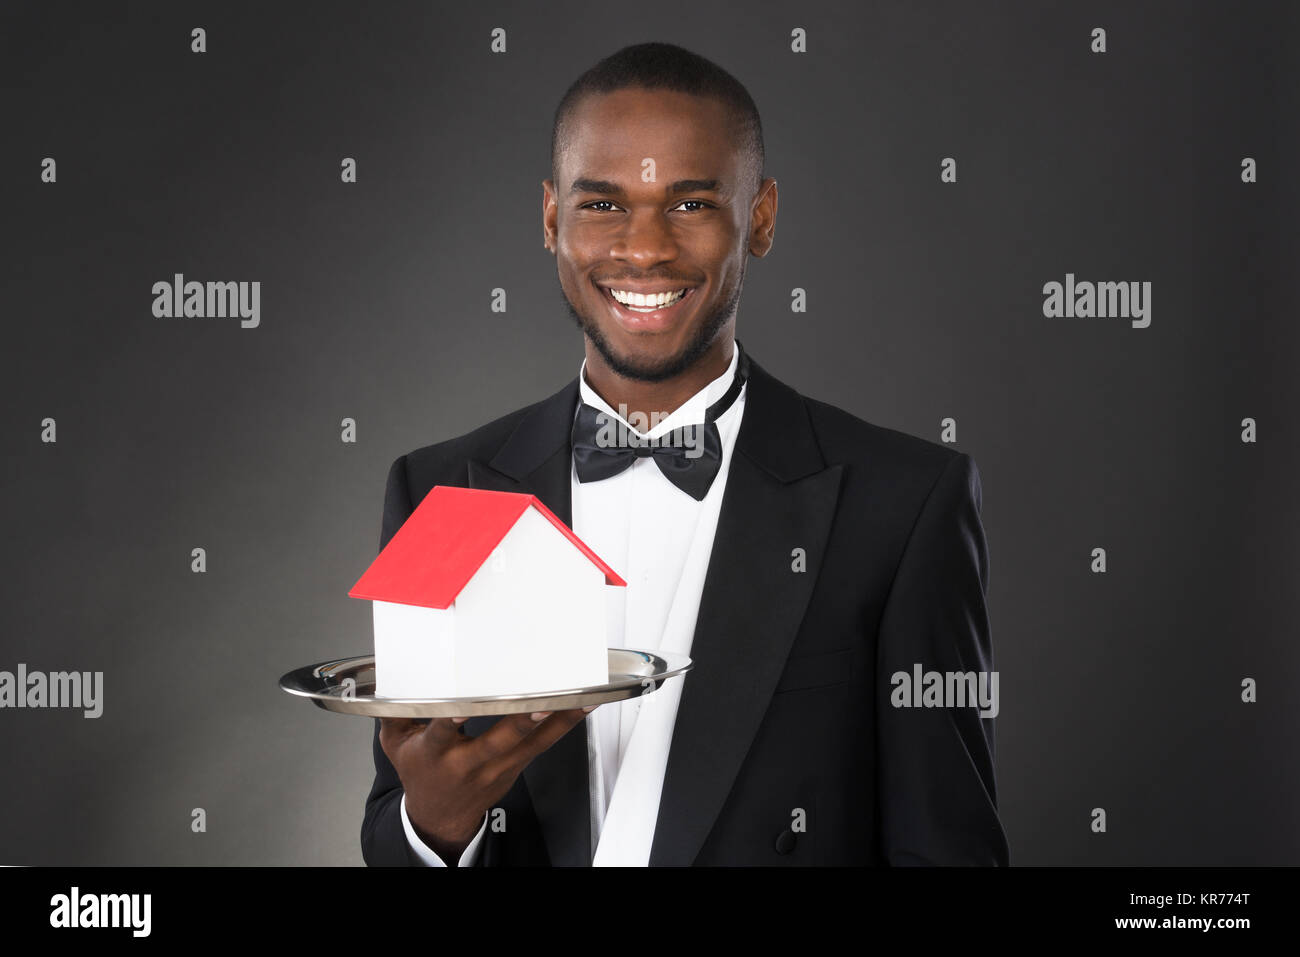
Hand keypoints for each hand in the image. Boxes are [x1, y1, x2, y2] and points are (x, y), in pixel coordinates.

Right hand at [379, 707, 592, 862]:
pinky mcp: (515, 767)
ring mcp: (495, 767)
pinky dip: (563, 725)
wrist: (440, 814)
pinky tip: (580, 708)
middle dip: (519, 722)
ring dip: (556, 721)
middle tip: (538, 703)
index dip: (450, 722)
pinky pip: (543, 746)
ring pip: (530, 744)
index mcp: (434, 753)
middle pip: (496, 742)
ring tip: (578, 699)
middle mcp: (467, 762)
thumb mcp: (396, 744)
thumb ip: (393, 712)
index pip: (440, 735)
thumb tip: (390, 676)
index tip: (459, 708)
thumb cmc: (420, 772)